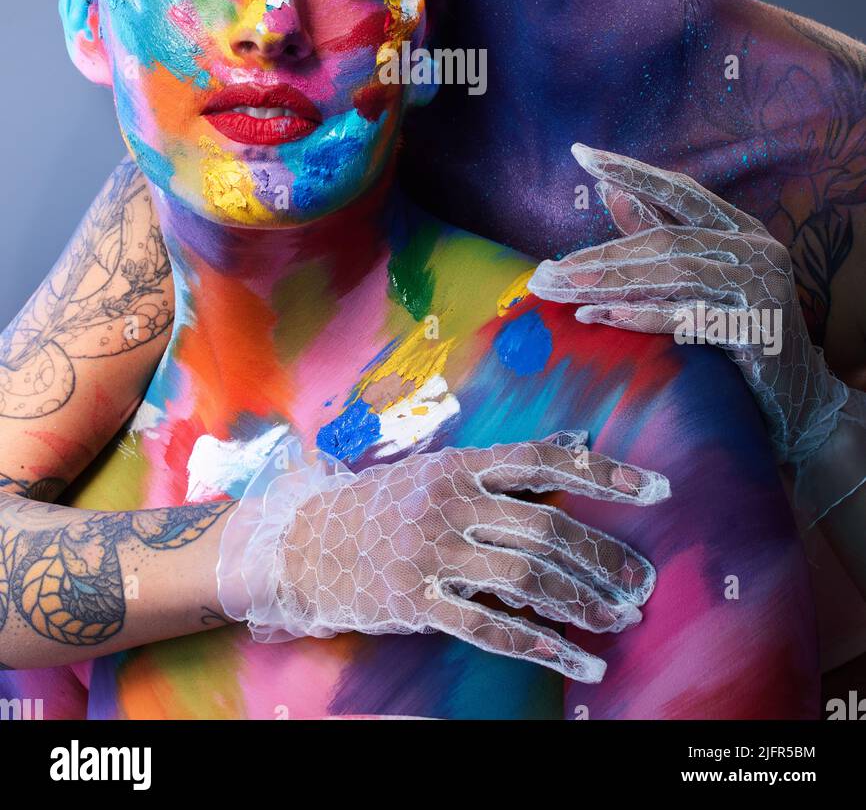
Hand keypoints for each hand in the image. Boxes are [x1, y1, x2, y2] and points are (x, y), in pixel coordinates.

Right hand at [217, 427, 669, 683]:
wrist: (301, 542)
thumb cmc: (384, 503)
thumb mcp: (444, 468)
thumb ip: (513, 461)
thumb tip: (580, 438)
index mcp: (463, 465)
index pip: (546, 460)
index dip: (605, 472)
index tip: (657, 488)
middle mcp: (452, 504)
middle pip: (546, 527)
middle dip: (604, 556)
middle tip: (641, 582)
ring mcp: (433, 554)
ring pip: (526, 578)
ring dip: (581, 602)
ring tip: (619, 619)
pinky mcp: (417, 602)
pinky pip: (490, 628)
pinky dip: (541, 646)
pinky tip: (578, 661)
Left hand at [529, 142, 851, 481]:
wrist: (799, 399)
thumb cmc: (742, 329)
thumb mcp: (704, 275)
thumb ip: (661, 232)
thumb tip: (608, 190)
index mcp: (744, 227)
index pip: (679, 190)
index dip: (630, 172)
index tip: (582, 154)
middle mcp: (757, 249)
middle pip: (664, 240)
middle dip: (599, 254)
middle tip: (545, 269)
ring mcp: (762, 288)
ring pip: (672, 275)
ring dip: (608, 283)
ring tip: (560, 290)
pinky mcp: (758, 331)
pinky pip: (687, 319)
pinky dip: (639, 316)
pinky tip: (597, 316)